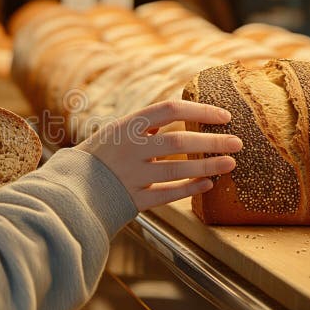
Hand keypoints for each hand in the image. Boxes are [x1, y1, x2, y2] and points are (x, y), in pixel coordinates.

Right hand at [77, 100, 241, 211]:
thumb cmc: (101, 155)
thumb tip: (189, 119)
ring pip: (178, 170)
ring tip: (230, 163)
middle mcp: (130, 149)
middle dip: (212, 141)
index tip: (224, 116)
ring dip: (208, 166)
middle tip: (237, 142)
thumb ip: (148, 126)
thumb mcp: (118, 131)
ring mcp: (132, 175)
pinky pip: (168, 194)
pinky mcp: (134, 199)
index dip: (199, 110)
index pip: (170, 110)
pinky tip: (208, 184)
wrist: (72, 186)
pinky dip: (190, 189)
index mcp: (127, 126)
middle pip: (179, 141)